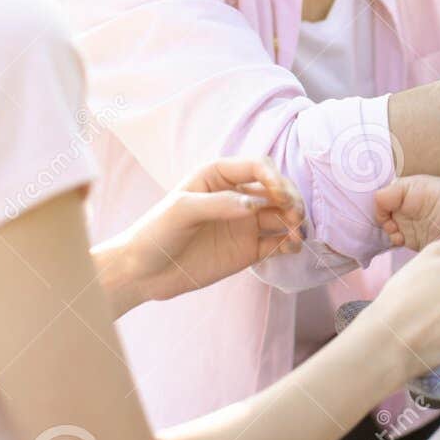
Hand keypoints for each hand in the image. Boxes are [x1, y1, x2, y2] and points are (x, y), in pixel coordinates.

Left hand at [97, 156, 304, 311]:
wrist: (142, 273)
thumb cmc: (155, 233)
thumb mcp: (181, 210)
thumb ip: (219, 204)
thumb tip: (254, 205)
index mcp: (219, 176)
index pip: (258, 166)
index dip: (274, 177)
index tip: (281, 195)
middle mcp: (236, 196)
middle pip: (276, 190)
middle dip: (291, 199)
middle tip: (294, 216)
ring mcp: (244, 223)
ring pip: (281, 216)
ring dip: (295, 222)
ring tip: (297, 236)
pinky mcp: (248, 249)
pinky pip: (277, 242)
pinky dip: (289, 243)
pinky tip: (292, 248)